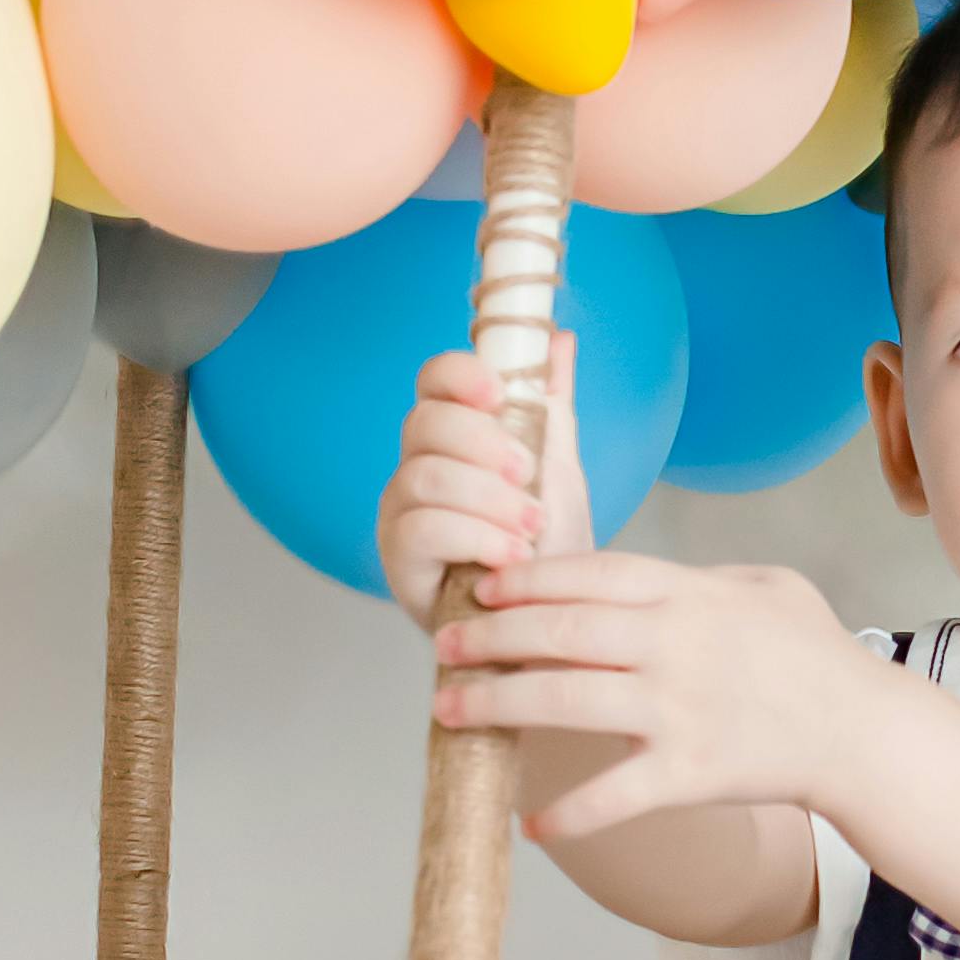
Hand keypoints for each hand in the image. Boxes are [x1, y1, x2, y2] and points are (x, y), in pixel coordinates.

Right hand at [378, 336, 592, 627]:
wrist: (550, 618)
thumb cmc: (547, 544)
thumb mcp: (559, 469)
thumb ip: (551, 408)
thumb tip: (560, 340)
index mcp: (453, 432)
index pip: (434, 379)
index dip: (461, 374)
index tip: (500, 393)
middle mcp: (418, 463)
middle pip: (425, 423)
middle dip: (485, 443)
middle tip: (530, 475)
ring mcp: (402, 511)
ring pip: (426, 476)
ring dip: (488, 498)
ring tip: (531, 526)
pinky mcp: (399, 559)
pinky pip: (422, 529)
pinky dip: (475, 538)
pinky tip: (511, 557)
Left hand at [434, 555, 863, 845]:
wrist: (863, 733)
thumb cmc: (819, 657)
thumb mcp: (771, 586)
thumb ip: (704, 576)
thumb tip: (648, 581)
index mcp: (689, 595)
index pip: (587, 575)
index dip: (526, 579)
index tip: (482, 587)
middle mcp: (675, 646)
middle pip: (559, 632)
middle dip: (490, 636)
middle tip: (444, 644)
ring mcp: (678, 710)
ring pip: (565, 701)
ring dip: (497, 705)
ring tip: (449, 710)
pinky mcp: (689, 773)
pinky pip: (614, 795)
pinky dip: (568, 813)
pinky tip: (529, 824)